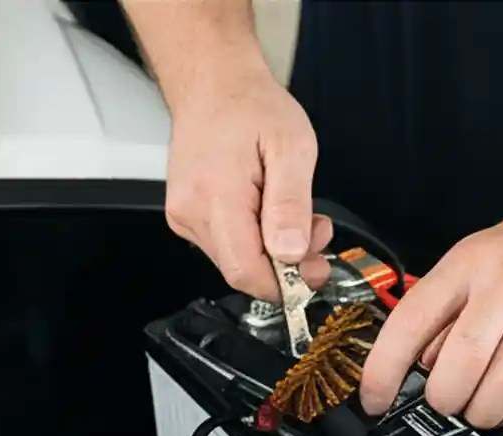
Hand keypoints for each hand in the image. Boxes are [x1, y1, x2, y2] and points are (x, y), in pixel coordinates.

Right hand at [164, 65, 331, 299]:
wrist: (213, 83)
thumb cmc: (250, 106)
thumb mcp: (292, 148)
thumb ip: (291, 204)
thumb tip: (290, 252)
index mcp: (216, 198)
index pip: (246, 272)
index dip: (284, 285)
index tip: (314, 274)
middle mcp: (192, 212)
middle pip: (243, 270)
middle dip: (286, 264)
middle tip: (317, 234)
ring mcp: (185, 216)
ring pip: (236, 260)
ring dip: (274, 250)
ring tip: (297, 214)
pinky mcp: (187, 215)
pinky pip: (227, 244)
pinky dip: (256, 238)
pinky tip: (272, 212)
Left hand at [359, 203, 502, 429]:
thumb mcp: (469, 265)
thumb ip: (442, 315)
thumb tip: (419, 369)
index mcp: (465, 267)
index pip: (410, 322)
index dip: (384, 370)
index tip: (374, 401)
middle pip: (462, 364)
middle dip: (446, 400)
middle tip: (449, 403)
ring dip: (485, 414)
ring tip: (483, 409)